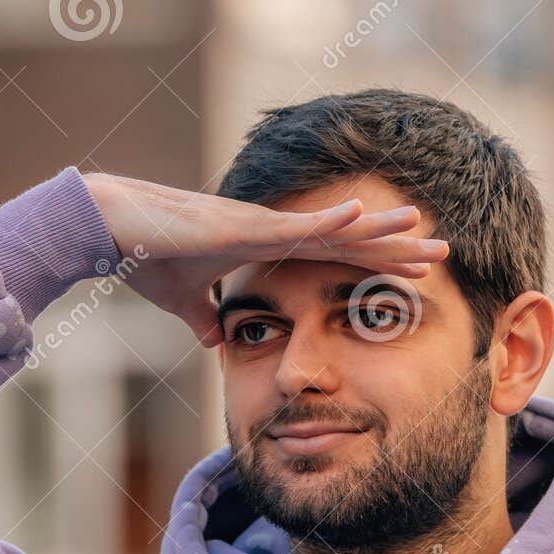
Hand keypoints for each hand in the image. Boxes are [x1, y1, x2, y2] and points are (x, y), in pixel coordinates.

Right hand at [81, 172, 447, 346]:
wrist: (110, 227)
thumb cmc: (142, 255)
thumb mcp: (181, 300)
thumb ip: (202, 316)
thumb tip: (214, 339)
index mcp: (266, 246)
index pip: (335, 259)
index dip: (375, 266)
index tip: (414, 274)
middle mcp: (274, 230)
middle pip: (348, 242)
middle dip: (395, 250)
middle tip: (443, 252)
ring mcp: (262, 224)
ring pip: (334, 228)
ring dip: (377, 231)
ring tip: (421, 228)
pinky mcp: (243, 225)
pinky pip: (295, 224)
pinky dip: (329, 221)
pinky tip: (363, 214)